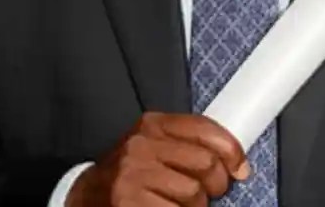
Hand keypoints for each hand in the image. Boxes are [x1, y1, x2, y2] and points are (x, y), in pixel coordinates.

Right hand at [67, 112, 248, 206]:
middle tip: (207, 194)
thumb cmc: (129, 175)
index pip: (205, 129)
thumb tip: (237, 165)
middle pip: (205, 164)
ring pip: (193, 193)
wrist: (85, 197)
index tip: (239, 168)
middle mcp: (141, 146)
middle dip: (216, 185)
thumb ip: (188, 146)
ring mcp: (133, 175)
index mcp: (151, 125)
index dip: (231, 151)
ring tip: (180, 206)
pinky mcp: (129, 203)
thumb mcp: (154, 147)